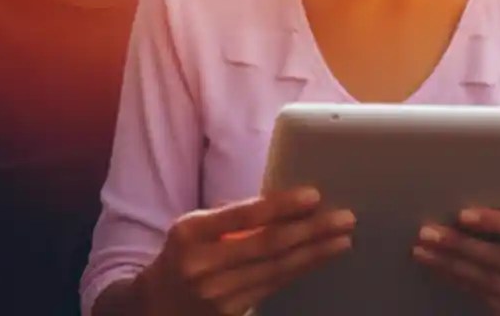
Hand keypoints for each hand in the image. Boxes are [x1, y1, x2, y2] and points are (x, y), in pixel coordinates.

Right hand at [141, 188, 354, 315]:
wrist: (154, 306)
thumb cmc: (183, 254)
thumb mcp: (195, 227)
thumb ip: (233, 217)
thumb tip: (286, 204)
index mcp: (191, 232)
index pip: (243, 216)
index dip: (280, 206)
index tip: (314, 195)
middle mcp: (202, 264)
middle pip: (268, 245)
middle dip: (311, 231)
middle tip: (345, 218)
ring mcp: (216, 293)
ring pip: (276, 269)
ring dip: (314, 253)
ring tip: (342, 238)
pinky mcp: (230, 313)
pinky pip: (273, 286)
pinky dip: (299, 270)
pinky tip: (318, 258)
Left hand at [413, 208, 499, 314]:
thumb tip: (475, 208)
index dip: (498, 222)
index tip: (463, 215)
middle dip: (461, 245)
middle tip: (428, 233)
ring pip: (490, 283)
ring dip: (451, 266)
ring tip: (424, 251)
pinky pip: (486, 299)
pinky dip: (460, 282)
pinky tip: (441, 270)